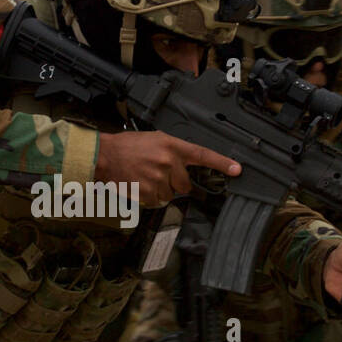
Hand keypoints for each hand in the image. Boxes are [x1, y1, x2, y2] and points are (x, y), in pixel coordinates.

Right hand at [96, 131, 241, 207]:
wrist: (105, 156)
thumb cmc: (127, 147)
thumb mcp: (154, 140)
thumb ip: (173, 151)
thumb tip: (184, 166)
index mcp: (172, 146)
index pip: (203, 155)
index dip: (222, 163)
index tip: (237, 169)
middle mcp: (168, 161)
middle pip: (185, 184)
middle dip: (174, 182)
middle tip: (158, 174)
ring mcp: (159, 177)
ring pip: (171, 194)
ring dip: (161, 190)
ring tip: (146, 177)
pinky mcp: (148, 191)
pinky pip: (158, 202)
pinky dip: (150, 198)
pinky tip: (141, 186)